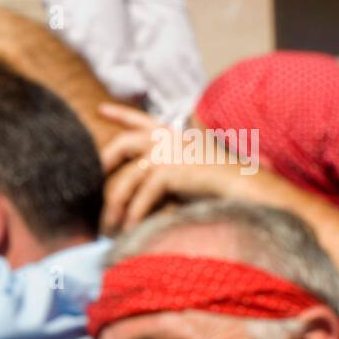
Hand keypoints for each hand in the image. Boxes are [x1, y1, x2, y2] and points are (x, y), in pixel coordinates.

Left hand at [99, 104, 255, 232]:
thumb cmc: (222, 184)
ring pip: (127, 179)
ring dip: (114, 206)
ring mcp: (170, 153)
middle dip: (104, 162)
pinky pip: (143, 196)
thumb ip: (167, 169)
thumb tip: (140, 184)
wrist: (247, 187)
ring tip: (107, 227)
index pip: (142, 119)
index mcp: (175, 135)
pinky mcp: (172, 171)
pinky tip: (129, 230)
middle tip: (91, 183)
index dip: (121, 113)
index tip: (100, 108)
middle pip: (123, 143)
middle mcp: (170, 139)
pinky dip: (134, 216)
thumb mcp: (191, 169)